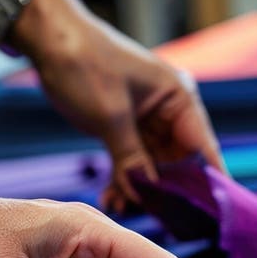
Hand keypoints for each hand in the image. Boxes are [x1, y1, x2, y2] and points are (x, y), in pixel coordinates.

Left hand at [11, 0, 223, 211]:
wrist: (50, 43)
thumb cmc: (86, 64)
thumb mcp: (111, 116)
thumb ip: (132, 159)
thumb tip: (149, 193)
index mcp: (178, 98)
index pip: (202, 147)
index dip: (206, 182)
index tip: (206, 214)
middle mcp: (168, 112)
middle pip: (178, 164)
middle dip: (162, 190)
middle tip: (148, 214)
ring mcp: (146, 123)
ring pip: (152, 168)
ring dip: (137, 190)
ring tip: (120, 207)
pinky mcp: (124, 131)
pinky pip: (131, 164)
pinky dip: (122, 181)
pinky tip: (110, 199)